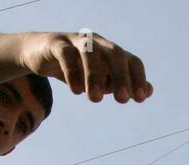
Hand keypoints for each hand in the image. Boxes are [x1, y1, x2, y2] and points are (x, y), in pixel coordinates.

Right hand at [18, 31, 150, 102]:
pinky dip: (71, 72)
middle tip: (122, 100)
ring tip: (95, 99)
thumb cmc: (76, 67)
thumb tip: (147, 92)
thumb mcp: (101, 77)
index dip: (138, 78)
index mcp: (111, 52)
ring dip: (95, 76)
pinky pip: (66, 55)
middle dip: (121, 76)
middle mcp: (98, 43)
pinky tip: (75, 91)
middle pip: (115, 54)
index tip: (139, 99)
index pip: (132, 61)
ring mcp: (76, 41)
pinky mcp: (57, 43)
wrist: (41, 53)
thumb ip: (121, 84)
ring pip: (90, 53)